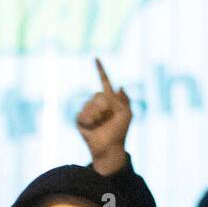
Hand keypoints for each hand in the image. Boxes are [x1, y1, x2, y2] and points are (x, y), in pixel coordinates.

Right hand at [75, 58, 131, 175]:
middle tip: (107, 117)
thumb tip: (120, 87)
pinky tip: (92, 127)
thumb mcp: (127, 114)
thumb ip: (125, 99)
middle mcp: (97, 103)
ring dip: (97, 115)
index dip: (100, 70)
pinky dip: (89, 121)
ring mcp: (88, 111)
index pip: (104, 81)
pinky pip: (82, 114)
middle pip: (97, 95)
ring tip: (100, 124)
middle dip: (104, 106)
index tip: (96, 59)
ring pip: (89, 105)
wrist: (109, 147)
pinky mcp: (80, 120)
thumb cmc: (120, 131)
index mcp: (109, 99)